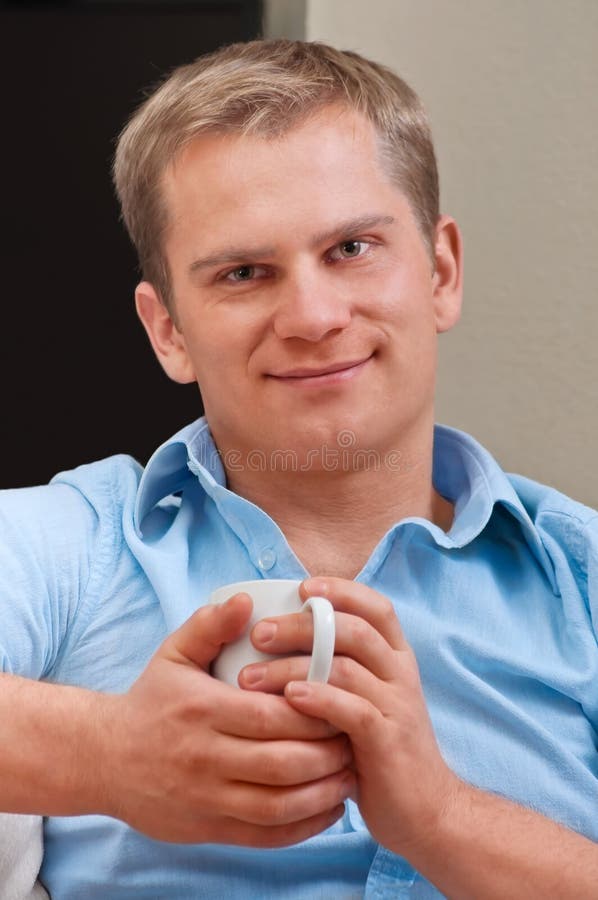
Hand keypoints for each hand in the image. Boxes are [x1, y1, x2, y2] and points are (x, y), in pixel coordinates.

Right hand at [102, 592, 353, 845]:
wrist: (105, 757)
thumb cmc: (151, 699)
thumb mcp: (174, 653)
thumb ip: (211, 624)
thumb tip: (247, 599)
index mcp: (203, 709)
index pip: (273, 716)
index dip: (316, 713)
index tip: (344, 701)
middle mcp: (205, 757)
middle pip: (284, 763)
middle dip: (330, 754)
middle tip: (357, 737)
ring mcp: (206, 798)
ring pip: (280, 805)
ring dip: (325, 793)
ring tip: (351, 773)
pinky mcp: (208, 829)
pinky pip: (267, 836)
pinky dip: (305, 827)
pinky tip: (329, 807)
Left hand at [238, 577, 462, 855]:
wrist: (427, 810)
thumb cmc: (380, 751)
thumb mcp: (366, 700)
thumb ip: (340, 670)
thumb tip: (283, 640)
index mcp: (396, 659)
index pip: (377, 608)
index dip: (342, 591)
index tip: (302, 587)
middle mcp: (400, 675)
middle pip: (354, 630)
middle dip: (302, 625)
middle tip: (259, 634)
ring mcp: (397, 707)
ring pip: (345, 668)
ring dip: (293, 667)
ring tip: (250, 677)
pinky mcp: (389, 741)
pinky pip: (353, 710)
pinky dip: (318, 699)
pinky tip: (288, 698)